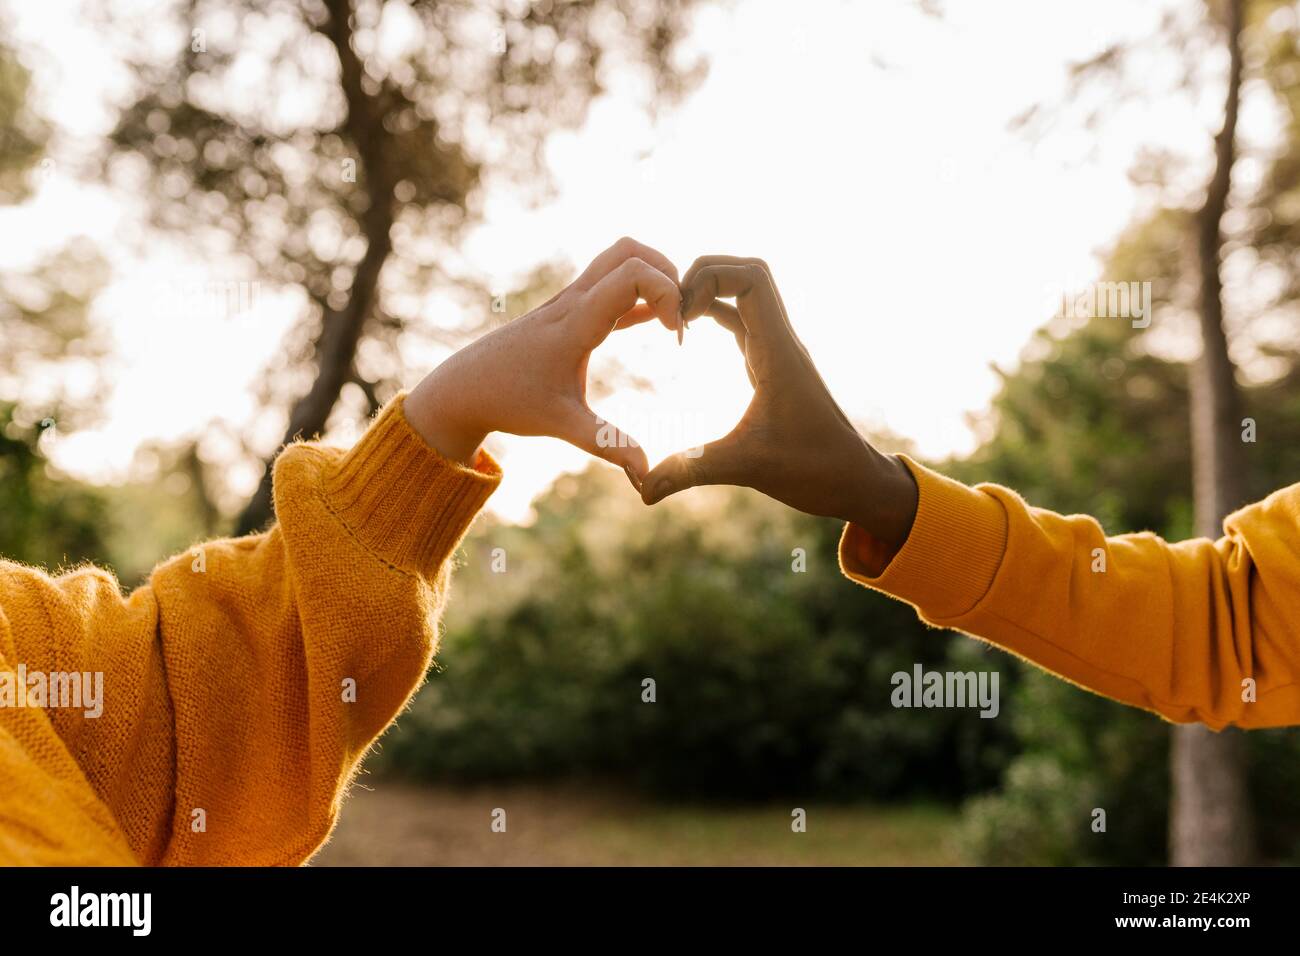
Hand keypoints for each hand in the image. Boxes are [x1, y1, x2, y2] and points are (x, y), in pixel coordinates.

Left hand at [405, 237, 681, 483]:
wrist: (464, 388)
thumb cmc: (509, 402)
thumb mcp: (561, 425)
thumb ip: (607, 445)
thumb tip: (647, 475)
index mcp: (575, 322)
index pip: (632, 274)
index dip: (667, 293)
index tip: (674, 334)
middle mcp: (573, 301)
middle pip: (629, 251)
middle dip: (668, 274)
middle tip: (681, 316)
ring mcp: (570, 302)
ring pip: (620, 260)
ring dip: (654, 279)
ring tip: (671, 321)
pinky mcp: (570, 312)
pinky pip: (612, 286)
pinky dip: (640, 295)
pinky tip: (656, 324)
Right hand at [639, 256, 917, 556]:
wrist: (854, 480)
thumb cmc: (813, 471)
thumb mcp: (746, 469)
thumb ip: (690, 472)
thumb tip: (641, 491)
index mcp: (778, 352)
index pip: (752, 278)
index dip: (710, 278)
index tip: (681, 314)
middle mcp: (780, 342)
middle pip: (747, 272)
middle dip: (704, 275)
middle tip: (671, 308)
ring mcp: (777, 351)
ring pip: (745, 295)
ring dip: (708, 293)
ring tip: (674, 319)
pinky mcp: (772, 365)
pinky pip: (742, 321)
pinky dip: (715, 315)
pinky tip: (689, 336)